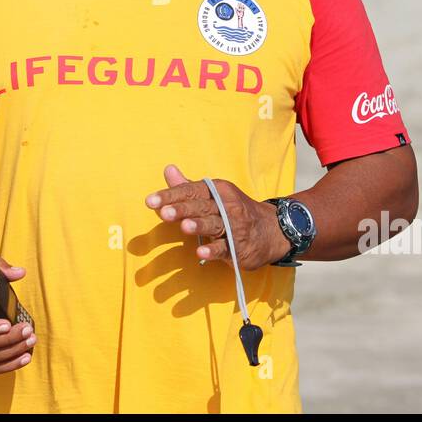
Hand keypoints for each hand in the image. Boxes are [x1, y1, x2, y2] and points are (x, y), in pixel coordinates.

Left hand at [145, 165, 289, 270]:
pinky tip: (201, 252)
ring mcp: (234, 227)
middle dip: (182, 209)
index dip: (170, 196)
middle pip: (201, 206)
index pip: (191, 191)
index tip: (150, 201)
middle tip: (164, 213)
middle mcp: (226, 206)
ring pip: (214, 224)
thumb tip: (168, 169)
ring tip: (184, 226)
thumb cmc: (233, 211)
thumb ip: (187, 186)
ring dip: (199, 225)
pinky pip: (225, 248)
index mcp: (217, 191)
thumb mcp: (213, 195)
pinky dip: (214, 250)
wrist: (271, 230)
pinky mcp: (239, 247)